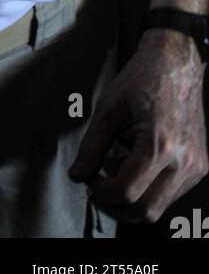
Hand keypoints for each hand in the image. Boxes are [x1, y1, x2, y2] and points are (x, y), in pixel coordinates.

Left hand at [67, 29, 207, 222]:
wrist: (176, 62)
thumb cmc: (141, 80)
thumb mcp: (108, 109)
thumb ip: (91, 146)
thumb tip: (77, 176)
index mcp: (161, 145)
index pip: (126, 191)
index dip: (100, 192)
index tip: (87, 180)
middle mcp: (184, 162)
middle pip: (145, 210)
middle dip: (115, 206)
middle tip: (96, 187)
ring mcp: (196, 167)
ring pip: (159, 208)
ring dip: (132, 199)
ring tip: (115, 168)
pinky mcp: (200, 166)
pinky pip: (170, 194)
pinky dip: (148, 190)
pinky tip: (134, 164)